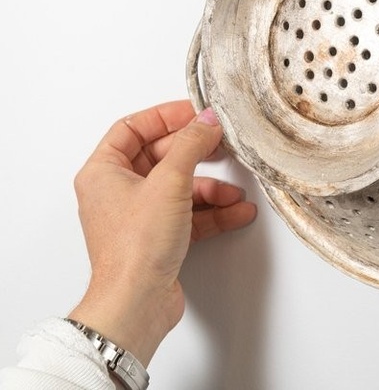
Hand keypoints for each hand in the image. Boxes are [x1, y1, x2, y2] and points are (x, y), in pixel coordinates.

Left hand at [68, 101, 257, 365]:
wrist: (136, 303)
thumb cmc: (136, 247)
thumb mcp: (170, 182)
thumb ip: (191, 145)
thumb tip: (207, 120)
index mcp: (103, 172)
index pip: (132, 128)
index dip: (165, 116)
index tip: (196, 113)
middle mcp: (117, 192)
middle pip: (161, 157)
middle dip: (197, 154)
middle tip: (222, 144)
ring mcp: (138, 216)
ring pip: (179, 187)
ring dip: (211, 188)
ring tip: (236, 191)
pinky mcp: (157, 239)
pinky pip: (188, 214)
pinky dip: (212, 212)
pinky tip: (236, 212)